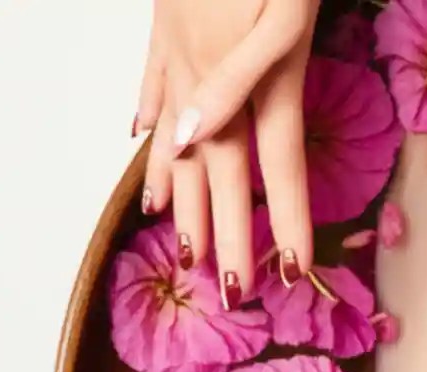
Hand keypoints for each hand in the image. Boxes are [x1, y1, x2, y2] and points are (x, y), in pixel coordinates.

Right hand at [136, 0, 318, 309]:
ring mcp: (181, 55)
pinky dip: (148, 121)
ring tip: (176, 240)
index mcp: (254, 76)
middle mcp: (209, 78)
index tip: (286, 270)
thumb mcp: (279, 12)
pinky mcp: (167, 28)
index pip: (273, 165)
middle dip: (224, 232)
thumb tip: (190, 139)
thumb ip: (238, 78)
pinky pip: (150, 86)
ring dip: (180, 192)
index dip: (281, 218)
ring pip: (177, 139)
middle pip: (221, 169)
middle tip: (224, 288)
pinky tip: (140, 141)